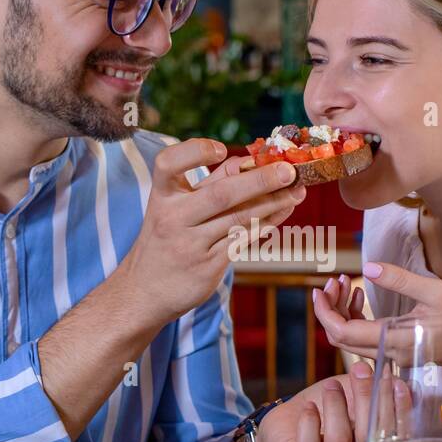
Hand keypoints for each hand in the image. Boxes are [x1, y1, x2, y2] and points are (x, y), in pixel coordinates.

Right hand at [115, 139, 305, 324]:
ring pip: (239, 219)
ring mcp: (191, 244)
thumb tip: (247, 161)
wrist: (144, 292)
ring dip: (273, 203)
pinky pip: (243, 240)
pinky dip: (266, 225)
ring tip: (297, 191)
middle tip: (289, 170)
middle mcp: (173, 218)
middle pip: (220, 195)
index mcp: (161, 196)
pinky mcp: (207, 266)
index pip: (168, 163)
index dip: (195, 152)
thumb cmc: (164, 241)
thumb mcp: (172, 209)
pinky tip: (283, 213)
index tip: (223, 150)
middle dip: (259, 181)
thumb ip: (207, 185)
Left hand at [255, 360, 412, 441]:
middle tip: (361, 371)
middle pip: (368, 437)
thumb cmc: (325, 406)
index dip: (398, 409)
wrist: (288, 418)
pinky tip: (309, 406)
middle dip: (366, 399)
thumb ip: (376, 390)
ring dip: (336, 407)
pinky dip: (310, 421)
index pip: (394, 435)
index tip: (396, 382)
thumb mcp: (353, 394)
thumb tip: (401, 382)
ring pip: (339, 441)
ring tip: (331, 386)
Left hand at [313, 261, 441, 359]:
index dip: (324, 312)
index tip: (318, 290)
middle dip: (331, 308)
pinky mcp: (396, 353)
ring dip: (343, 312)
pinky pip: (365, 339)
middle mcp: (388, 353)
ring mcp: (391, 356)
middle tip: (334, 281)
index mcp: (393, 338)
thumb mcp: (435, 291)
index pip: (342, 332)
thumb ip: (400, 280)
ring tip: (345, 283)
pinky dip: (356, 318)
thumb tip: (368, 267)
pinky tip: (361, 297)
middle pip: (341, 337)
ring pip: (351, 339)